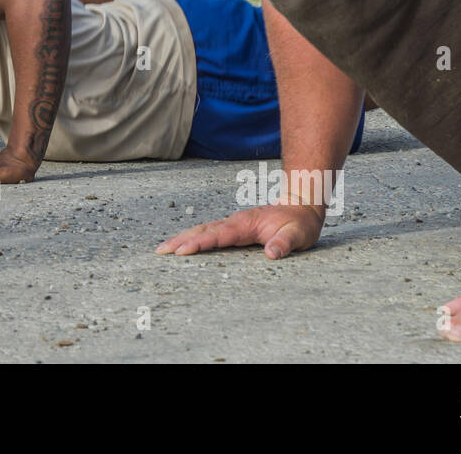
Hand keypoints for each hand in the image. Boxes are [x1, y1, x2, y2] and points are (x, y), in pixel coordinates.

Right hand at [156, 203, 323, 258]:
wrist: (300, 206)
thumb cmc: (299, 223)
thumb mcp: (298, 235)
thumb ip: (284, 243)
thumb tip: (271, 254)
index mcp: (246, 224)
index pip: (219, 235)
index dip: (200, 243)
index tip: (182, 251)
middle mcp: (234, 222)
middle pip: (202, 230)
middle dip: (180, 240)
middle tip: (160, 251)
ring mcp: (232, 224)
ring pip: (202, 229)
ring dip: (181, 238)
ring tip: (162, 248)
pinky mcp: (232, 229)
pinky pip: (208, 232)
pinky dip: (192, 237)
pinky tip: (182, 244)